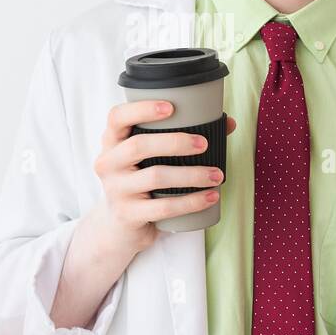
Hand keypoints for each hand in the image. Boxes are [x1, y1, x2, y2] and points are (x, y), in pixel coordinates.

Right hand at [91, 100, 236, 253]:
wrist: (121, 227)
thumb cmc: (142, 181)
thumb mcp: (150, 158)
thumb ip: (182, 136)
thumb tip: (227, 122)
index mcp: (112, 141)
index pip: (117, 117)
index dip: (141, 109)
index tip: (171, 107)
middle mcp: (108, 163)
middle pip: (138, 145)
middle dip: (175, 142)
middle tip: (204, 144)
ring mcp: (116, 190)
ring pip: (155, 176)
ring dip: (191, 174)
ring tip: (216, 174)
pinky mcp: (128, 215)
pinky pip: (163, 207)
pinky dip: (191, 202)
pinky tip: (211, 196)